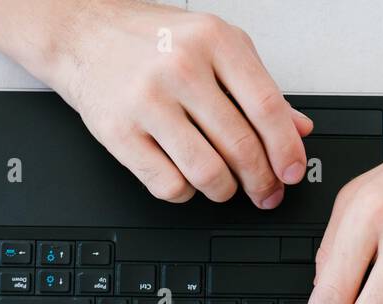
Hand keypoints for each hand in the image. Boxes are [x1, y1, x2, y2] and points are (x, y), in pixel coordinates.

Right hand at [47, 0, 312, 207]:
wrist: (82, 32)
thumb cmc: (151, 40)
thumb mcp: (214, 46)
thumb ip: (258, 87)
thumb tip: (299, 129)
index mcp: (214, 41)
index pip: (266, 108)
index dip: (286, 150)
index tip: (293, 172)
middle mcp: (181, 68)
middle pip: (240, 146)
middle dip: (262, 181)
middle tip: (266, 192)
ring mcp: (147, 101)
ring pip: (208, 173)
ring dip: (225, 191)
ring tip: (225, 186)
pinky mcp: (119, 132)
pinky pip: (169, 185)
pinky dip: (186, 193)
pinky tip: (186, 179)